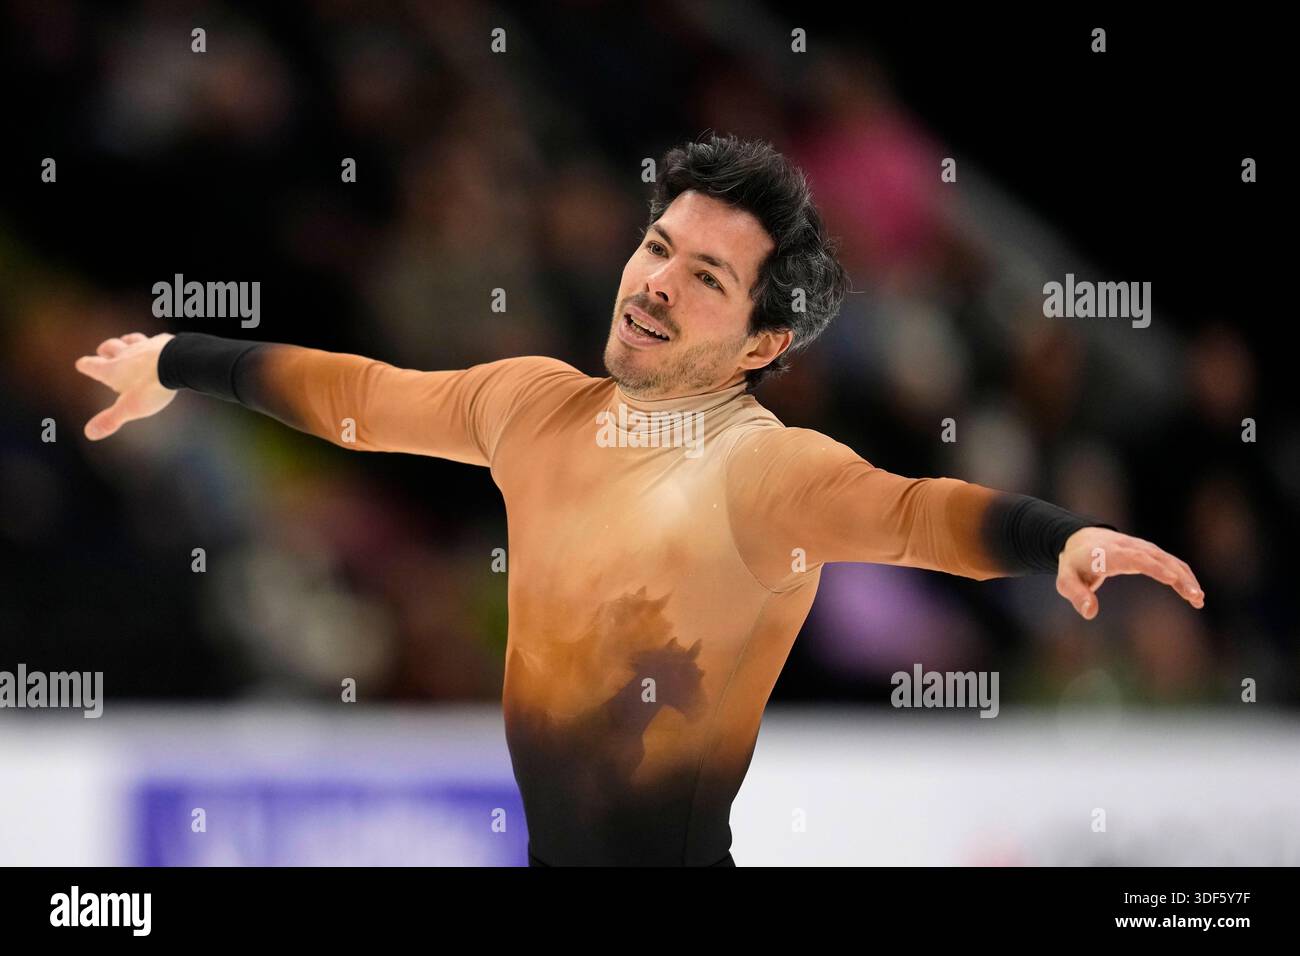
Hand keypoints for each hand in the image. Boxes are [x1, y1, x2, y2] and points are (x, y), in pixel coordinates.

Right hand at [74, 332, 176, 439]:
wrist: (178, 363)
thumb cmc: (151, 387)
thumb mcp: (130, 408)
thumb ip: (110, 420)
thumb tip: (89, 433)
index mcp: (113, 369)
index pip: (92, 365)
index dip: (86, 365)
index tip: (81, 364)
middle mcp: (126, 354)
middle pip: (110, 347)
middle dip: (104, 350)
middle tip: (102, 351)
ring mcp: (145, 346)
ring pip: (131, 340)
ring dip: (126, 341)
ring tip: (125, 342)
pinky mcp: (164, 342)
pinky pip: (156, 340)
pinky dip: (153, 342)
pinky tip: (158, 344)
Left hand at [1057, 526, 1203, 619]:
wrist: (1080, 540)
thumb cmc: (1073, 565)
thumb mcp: (1066, 581)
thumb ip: (1076, 595)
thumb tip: (1090, 613)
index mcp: (1109, 553)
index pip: (1135, 558)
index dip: (1153, 567)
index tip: (1171, 579)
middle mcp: (1130, 547)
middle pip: (1158, 559)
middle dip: (1178, 576)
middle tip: (1194, 596)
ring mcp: (1142, 548)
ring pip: (1169, 560)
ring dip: (1186, 578)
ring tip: (1198, 599)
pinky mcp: (1150, 552)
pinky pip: (1171, 562)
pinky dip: (1184, 575)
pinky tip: (1194, 594)